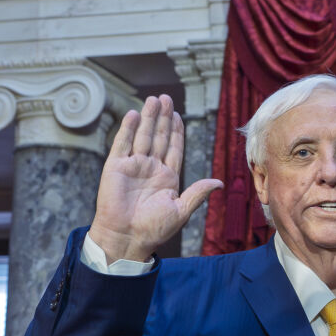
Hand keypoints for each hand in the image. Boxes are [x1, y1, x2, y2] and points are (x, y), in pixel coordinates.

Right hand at [89, 94, 221, 263]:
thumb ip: (197, 193)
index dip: (175, 131)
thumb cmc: (154, 229)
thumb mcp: (181, 210)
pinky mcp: (115, 167)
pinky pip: (122, 144)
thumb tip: (219, 182)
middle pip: (159, 137)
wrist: (128, 238)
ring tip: (154, 99)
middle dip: (163, 118)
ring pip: (142, 136)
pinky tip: (134, 114)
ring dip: (148, 118)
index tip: (178, 115)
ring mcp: (133, 166)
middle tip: (166, 98)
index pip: (173, 148)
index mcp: (167, 177)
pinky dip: (128, 129)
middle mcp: (150, 168)